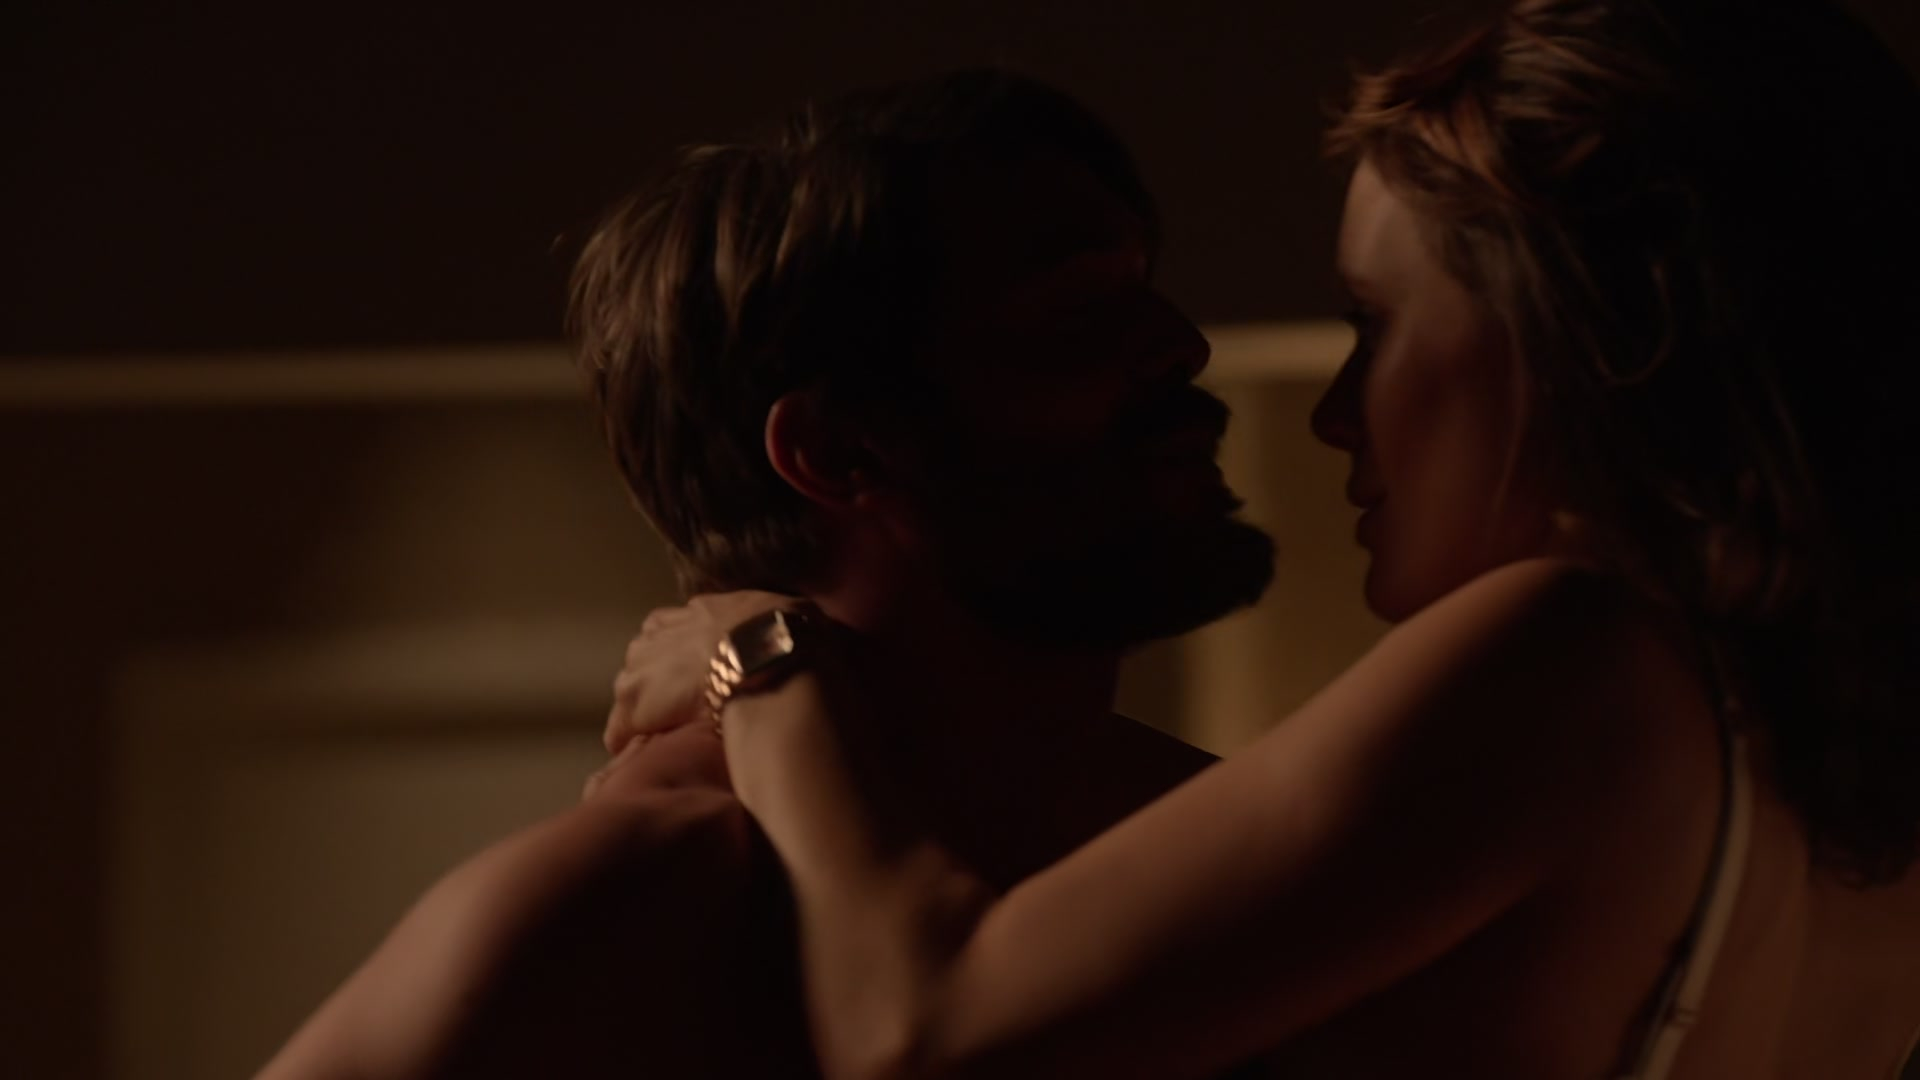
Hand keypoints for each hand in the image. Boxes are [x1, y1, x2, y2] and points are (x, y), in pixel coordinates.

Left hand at [603, 590, 799, 757]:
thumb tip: (800, 629)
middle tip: (682, 709)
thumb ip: (778, 623)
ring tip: (666, 736)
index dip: (685, 654)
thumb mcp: (793, 614)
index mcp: (701, 608)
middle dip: (658, 680)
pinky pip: (619, 729)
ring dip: (645, 711)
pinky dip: (631, 742)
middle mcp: (664, 630)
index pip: (675, 626)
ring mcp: (643, 665)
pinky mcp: (634, 703)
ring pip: (629, 691)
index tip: (696, 675)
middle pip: (646, 656)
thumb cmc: (790, 641)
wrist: (770, 666)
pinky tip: (645, 757)